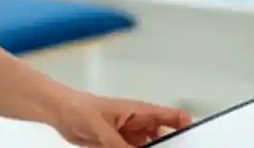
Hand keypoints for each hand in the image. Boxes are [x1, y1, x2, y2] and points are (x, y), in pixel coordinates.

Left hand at [48, 89, 191, 147]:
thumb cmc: (80, 108)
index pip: (173, 117)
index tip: (193, 142)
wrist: (60, 113)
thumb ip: (119, 146)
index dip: (187, 128)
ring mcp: (129, 138)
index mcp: (140, 112)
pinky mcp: (118, 147)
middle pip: (165, 139)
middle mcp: (139, 125)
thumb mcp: (101, 129)